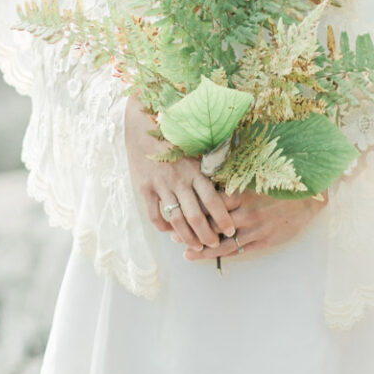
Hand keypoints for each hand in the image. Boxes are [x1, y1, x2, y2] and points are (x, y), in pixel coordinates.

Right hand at [124, 95, 237, 250]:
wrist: (142, 127)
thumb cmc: (173, 139)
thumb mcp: (194, 150)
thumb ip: (208, 167)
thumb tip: (228, 184)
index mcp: (195, 170)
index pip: (213, 199)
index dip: (223, 218)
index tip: (231, 230)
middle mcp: (180, 180)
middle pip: (196, 215)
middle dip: (207, 234)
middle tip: (215, 244)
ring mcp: (161, 185)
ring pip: (177, 220)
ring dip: (188, 237)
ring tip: (196, 246)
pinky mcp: (145, 188)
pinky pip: (154, 214)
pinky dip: (163, 227)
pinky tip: (170, 231)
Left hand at [183, 189, 326, 262]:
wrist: (309, 199)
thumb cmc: (280, 185)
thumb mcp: (257, 178)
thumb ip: (235, 183)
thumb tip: (210, 181)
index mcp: (243, 194)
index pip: (212, 202)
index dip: (194, 208)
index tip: (179, 210)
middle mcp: (247, 212)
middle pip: (213, 224)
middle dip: (193, 230)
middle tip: (173, 235)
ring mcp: (256, 229)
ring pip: (224, 243)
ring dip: (204, 248)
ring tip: (187, 253)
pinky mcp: (264, 241)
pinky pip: (240, 251)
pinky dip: (224, 255)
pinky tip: (211, 257)